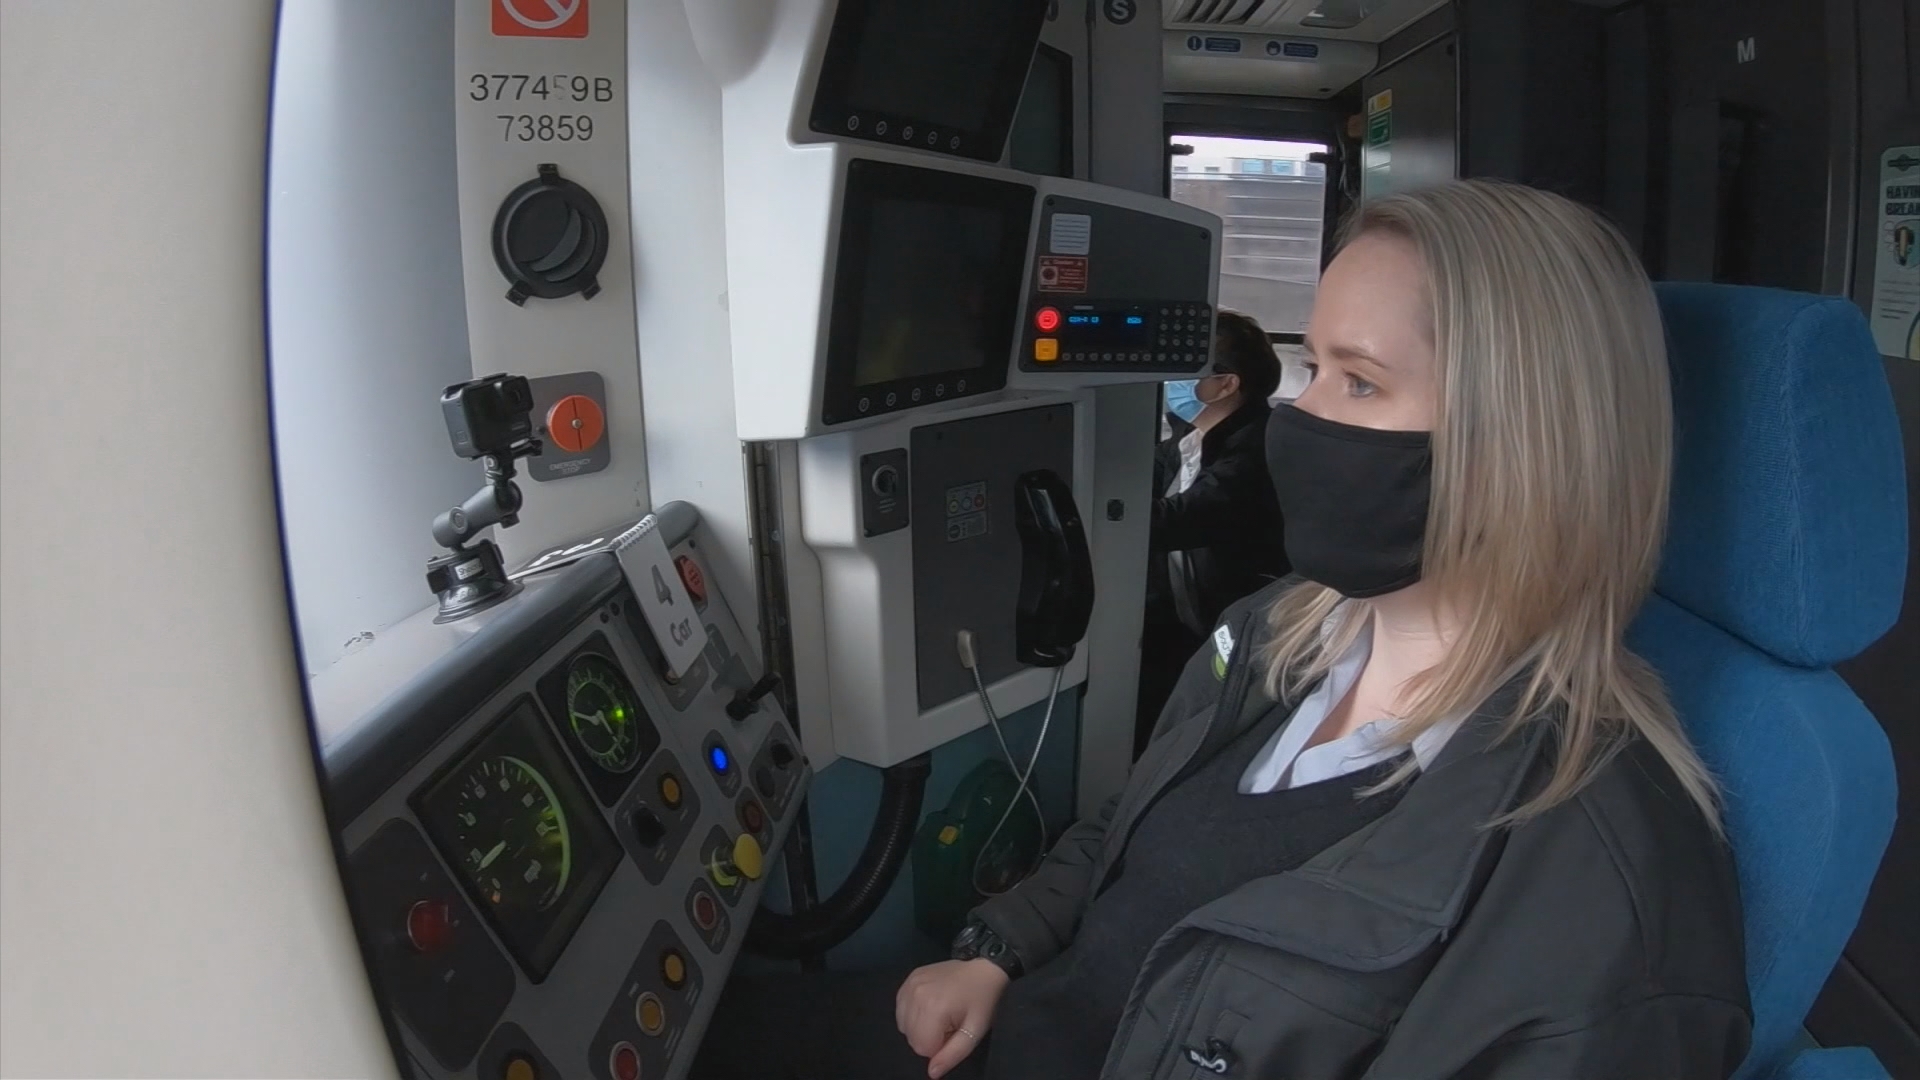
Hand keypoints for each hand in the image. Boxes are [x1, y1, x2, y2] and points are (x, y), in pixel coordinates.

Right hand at [896, 958, 1009, 1078]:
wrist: (983, 970)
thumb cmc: (982, 1002)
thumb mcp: (974, 1032)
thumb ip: (952, 1055)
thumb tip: (932, 1073)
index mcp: (934, 1008)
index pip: (922, 1047)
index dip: (939, 1046)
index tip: (953, 1032)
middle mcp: (916, 995)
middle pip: (911, 1037)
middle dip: (929, 1037)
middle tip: (949, 1023)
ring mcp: (910, 984)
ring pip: (903, 1024)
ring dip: (919, 1026)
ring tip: (940, 1015)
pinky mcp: (909, 979)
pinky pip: (901, 1009)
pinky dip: (912, 1013)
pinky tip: (929, 1006)